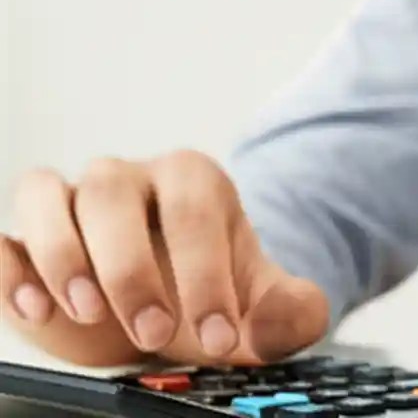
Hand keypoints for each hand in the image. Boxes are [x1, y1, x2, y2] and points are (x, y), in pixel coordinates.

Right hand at [1, 151, 328, 366]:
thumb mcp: (264, 307)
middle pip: (113, 194)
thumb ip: (291, 311)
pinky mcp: (29, 236)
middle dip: (132, 270)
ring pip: (47, 195)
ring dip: (62, 255)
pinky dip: (11, 266)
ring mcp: (73, 201)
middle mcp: (130, 179)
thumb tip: (276, 317)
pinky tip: (35, 309)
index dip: (206, 276)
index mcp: (193, 181)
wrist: (170, 312)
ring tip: (88, 312)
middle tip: (154, 332)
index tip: (218, 336)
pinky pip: (5, 232)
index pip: (194, 212)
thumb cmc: (213, 298)